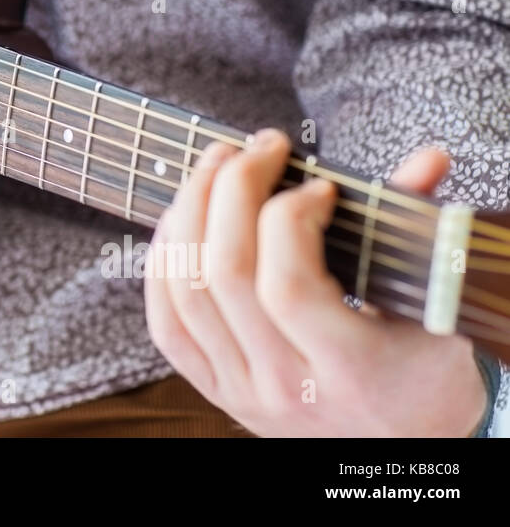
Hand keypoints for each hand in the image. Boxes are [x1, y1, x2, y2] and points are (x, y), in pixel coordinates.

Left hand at [144, 128, 487, 436]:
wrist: (401, 450)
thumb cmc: (423, 377)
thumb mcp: (437, 311)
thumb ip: (416, 230)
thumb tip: (426, 159)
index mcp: (354, 371)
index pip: (288, 285)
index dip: (291, 218)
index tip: (319, 186)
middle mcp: (288, 385)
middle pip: (225, 273)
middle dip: (232, 188)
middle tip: (257, 148)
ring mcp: (243, 390)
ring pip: (185, 290)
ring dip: (190, 210)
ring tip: (217, 166)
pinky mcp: (215, 389)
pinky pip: (166, 322)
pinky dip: (163, 262)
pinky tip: (183, 220)